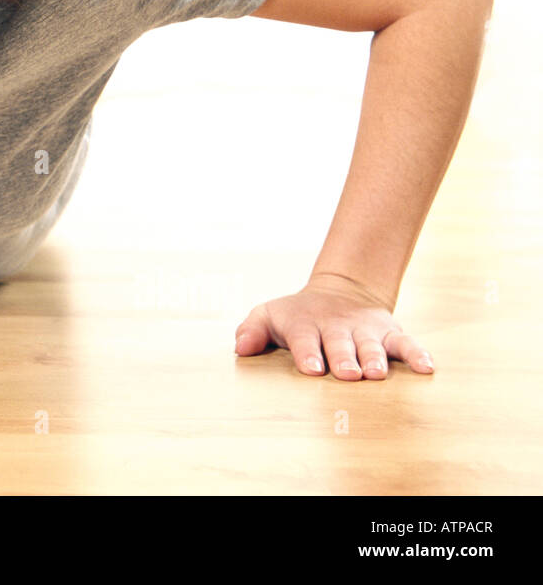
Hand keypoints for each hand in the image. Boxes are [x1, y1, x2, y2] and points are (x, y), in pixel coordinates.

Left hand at [233, 272, 433, 378]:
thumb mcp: (269, 315)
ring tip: (376, 374)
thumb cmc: (297, 316)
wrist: (340, 292)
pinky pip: (406, 343)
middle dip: (343, 358)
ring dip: (375, 358)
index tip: (311, 369)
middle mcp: (337, 327)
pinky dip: (417, 354)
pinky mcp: (389, 333)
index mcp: (305, 324)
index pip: (305, 338)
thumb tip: (240, 348)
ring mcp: (365, 331)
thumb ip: (252, 330)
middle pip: (340, 343)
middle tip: (347, 374)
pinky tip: (427, 368)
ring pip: (372, 345)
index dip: (307, 353)